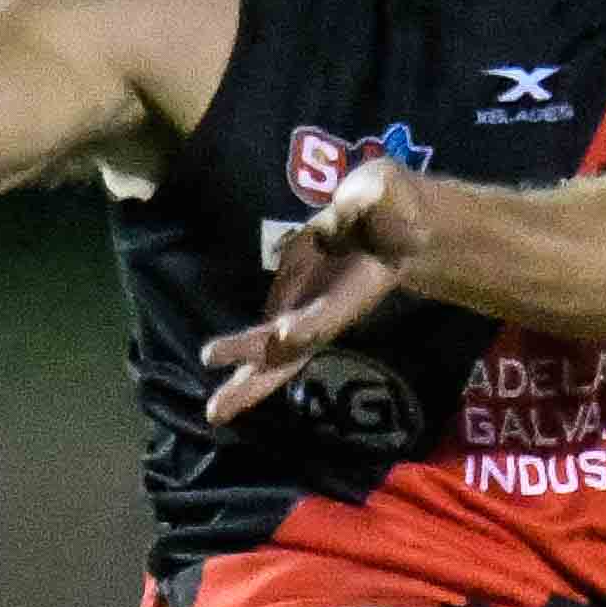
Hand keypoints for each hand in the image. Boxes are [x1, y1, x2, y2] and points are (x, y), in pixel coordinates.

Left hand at [200, 154, 410, 424]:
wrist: (385, 226)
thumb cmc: (391, 208)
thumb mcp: (390, 193)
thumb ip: (379, 199)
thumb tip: (368, 201)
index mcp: (354, 289)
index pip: (331, 312)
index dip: (313, 323)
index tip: (288, 335)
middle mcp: (326, 311)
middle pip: (293, 353)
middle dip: (260, 377)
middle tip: (223, 407)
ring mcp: (304, 311)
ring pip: (272, 354)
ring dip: (244, 379)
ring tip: (216, 412)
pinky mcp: (288, 303)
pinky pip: (260, 335)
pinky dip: (238, 352)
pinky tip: (214, 366)